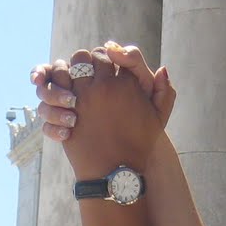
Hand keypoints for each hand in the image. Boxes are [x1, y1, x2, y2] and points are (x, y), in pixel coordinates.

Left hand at [32, 42, 173, 171]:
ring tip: (77, 74)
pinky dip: (62, 77)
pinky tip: (66, 86)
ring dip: (76, 65)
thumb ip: (164, 91)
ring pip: (76, 62)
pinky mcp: (69, 106)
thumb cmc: (139, 146)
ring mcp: (86, 95)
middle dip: (93, 59)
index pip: (119, 54)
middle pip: (95, 55)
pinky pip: (61, 79)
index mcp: (129, 85)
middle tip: (91, 67)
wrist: (116, 170)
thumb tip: (161, 68)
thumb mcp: (158, 118)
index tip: (111, 63)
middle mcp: (107, 86)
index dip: (114, 56)